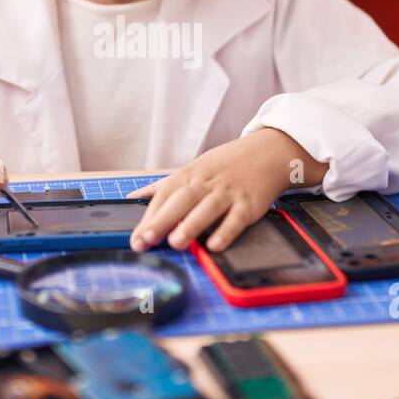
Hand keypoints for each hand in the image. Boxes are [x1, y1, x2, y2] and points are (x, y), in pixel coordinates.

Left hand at [127, 128, 326, 252]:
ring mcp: (228, 192)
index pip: (165, 195)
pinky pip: (237, 218)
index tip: (136, 238)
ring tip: (176, 243)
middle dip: (162, 220)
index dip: (149, 217)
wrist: (267, 152)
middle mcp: (207, 182)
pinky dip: (226, 231)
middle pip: (182, 200)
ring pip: (208, 208)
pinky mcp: (249, 203)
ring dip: (191, 225)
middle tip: (146, 240)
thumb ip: (162, 186)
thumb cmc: (224, 165)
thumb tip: (132, 196)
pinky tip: (214, 245)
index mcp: (189, 174)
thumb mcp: (192, 169)